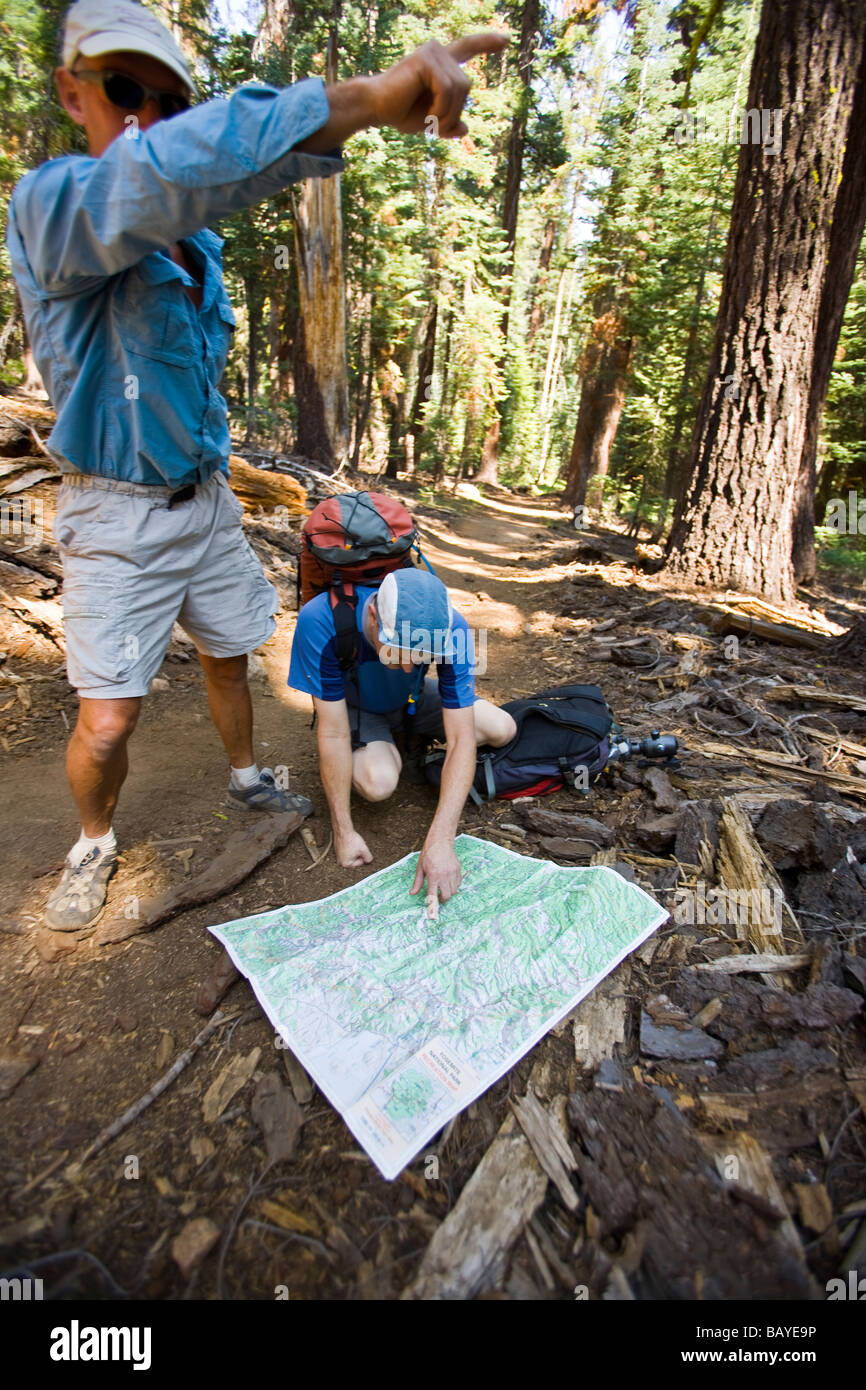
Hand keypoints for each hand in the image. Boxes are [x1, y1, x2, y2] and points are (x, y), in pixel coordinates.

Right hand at [335, 828, 372, 867]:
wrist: (343, 830)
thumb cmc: (352, 840)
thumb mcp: (364, 850)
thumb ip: (368, 858)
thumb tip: (368, 861)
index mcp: (346, 864)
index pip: (360, 863)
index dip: (362, 855)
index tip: (360, 849)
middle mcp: (340, 862)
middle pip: (355, 860)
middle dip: (358, 853)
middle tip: (357, 846)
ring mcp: (338, 856)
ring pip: (352, 855)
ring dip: (355, 850)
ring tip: (354, 844)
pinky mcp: (337, 851)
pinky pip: (347, 851)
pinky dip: (350, 848)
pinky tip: (350, 843)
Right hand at [367, 32, 508, 138]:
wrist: (376, 108)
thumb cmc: (401, 113)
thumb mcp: (431, 122)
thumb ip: (450, 123)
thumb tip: (465, 129)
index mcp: (441, 63)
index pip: (467, 47)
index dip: (487, 43)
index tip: (506, 40)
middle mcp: (438, 52)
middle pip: (466, 86)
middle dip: (454, 112)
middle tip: (436, 126)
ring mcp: (432, 52)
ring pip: (459, 89)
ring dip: (447, 113)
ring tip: (431, 121)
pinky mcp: (425, 59)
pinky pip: (447, 89)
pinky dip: (441, 108)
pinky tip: (428, 113)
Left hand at [410, 838, 461, 908]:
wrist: (440, 842)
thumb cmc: (428, 854)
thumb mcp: (420, 868)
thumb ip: (417, 883)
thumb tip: (412, 894)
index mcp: (433, 876)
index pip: (433, 896)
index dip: (433, 907)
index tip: (432, 917)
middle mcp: (444, 876)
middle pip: (447, 896)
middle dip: (443, 899)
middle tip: (437, 896)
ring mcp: (453, 873)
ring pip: (454, 891)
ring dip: (448, 893)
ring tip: (442, 887)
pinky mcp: (458, 870)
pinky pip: (458, 884)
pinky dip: (454, 886)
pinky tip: (448, 881)